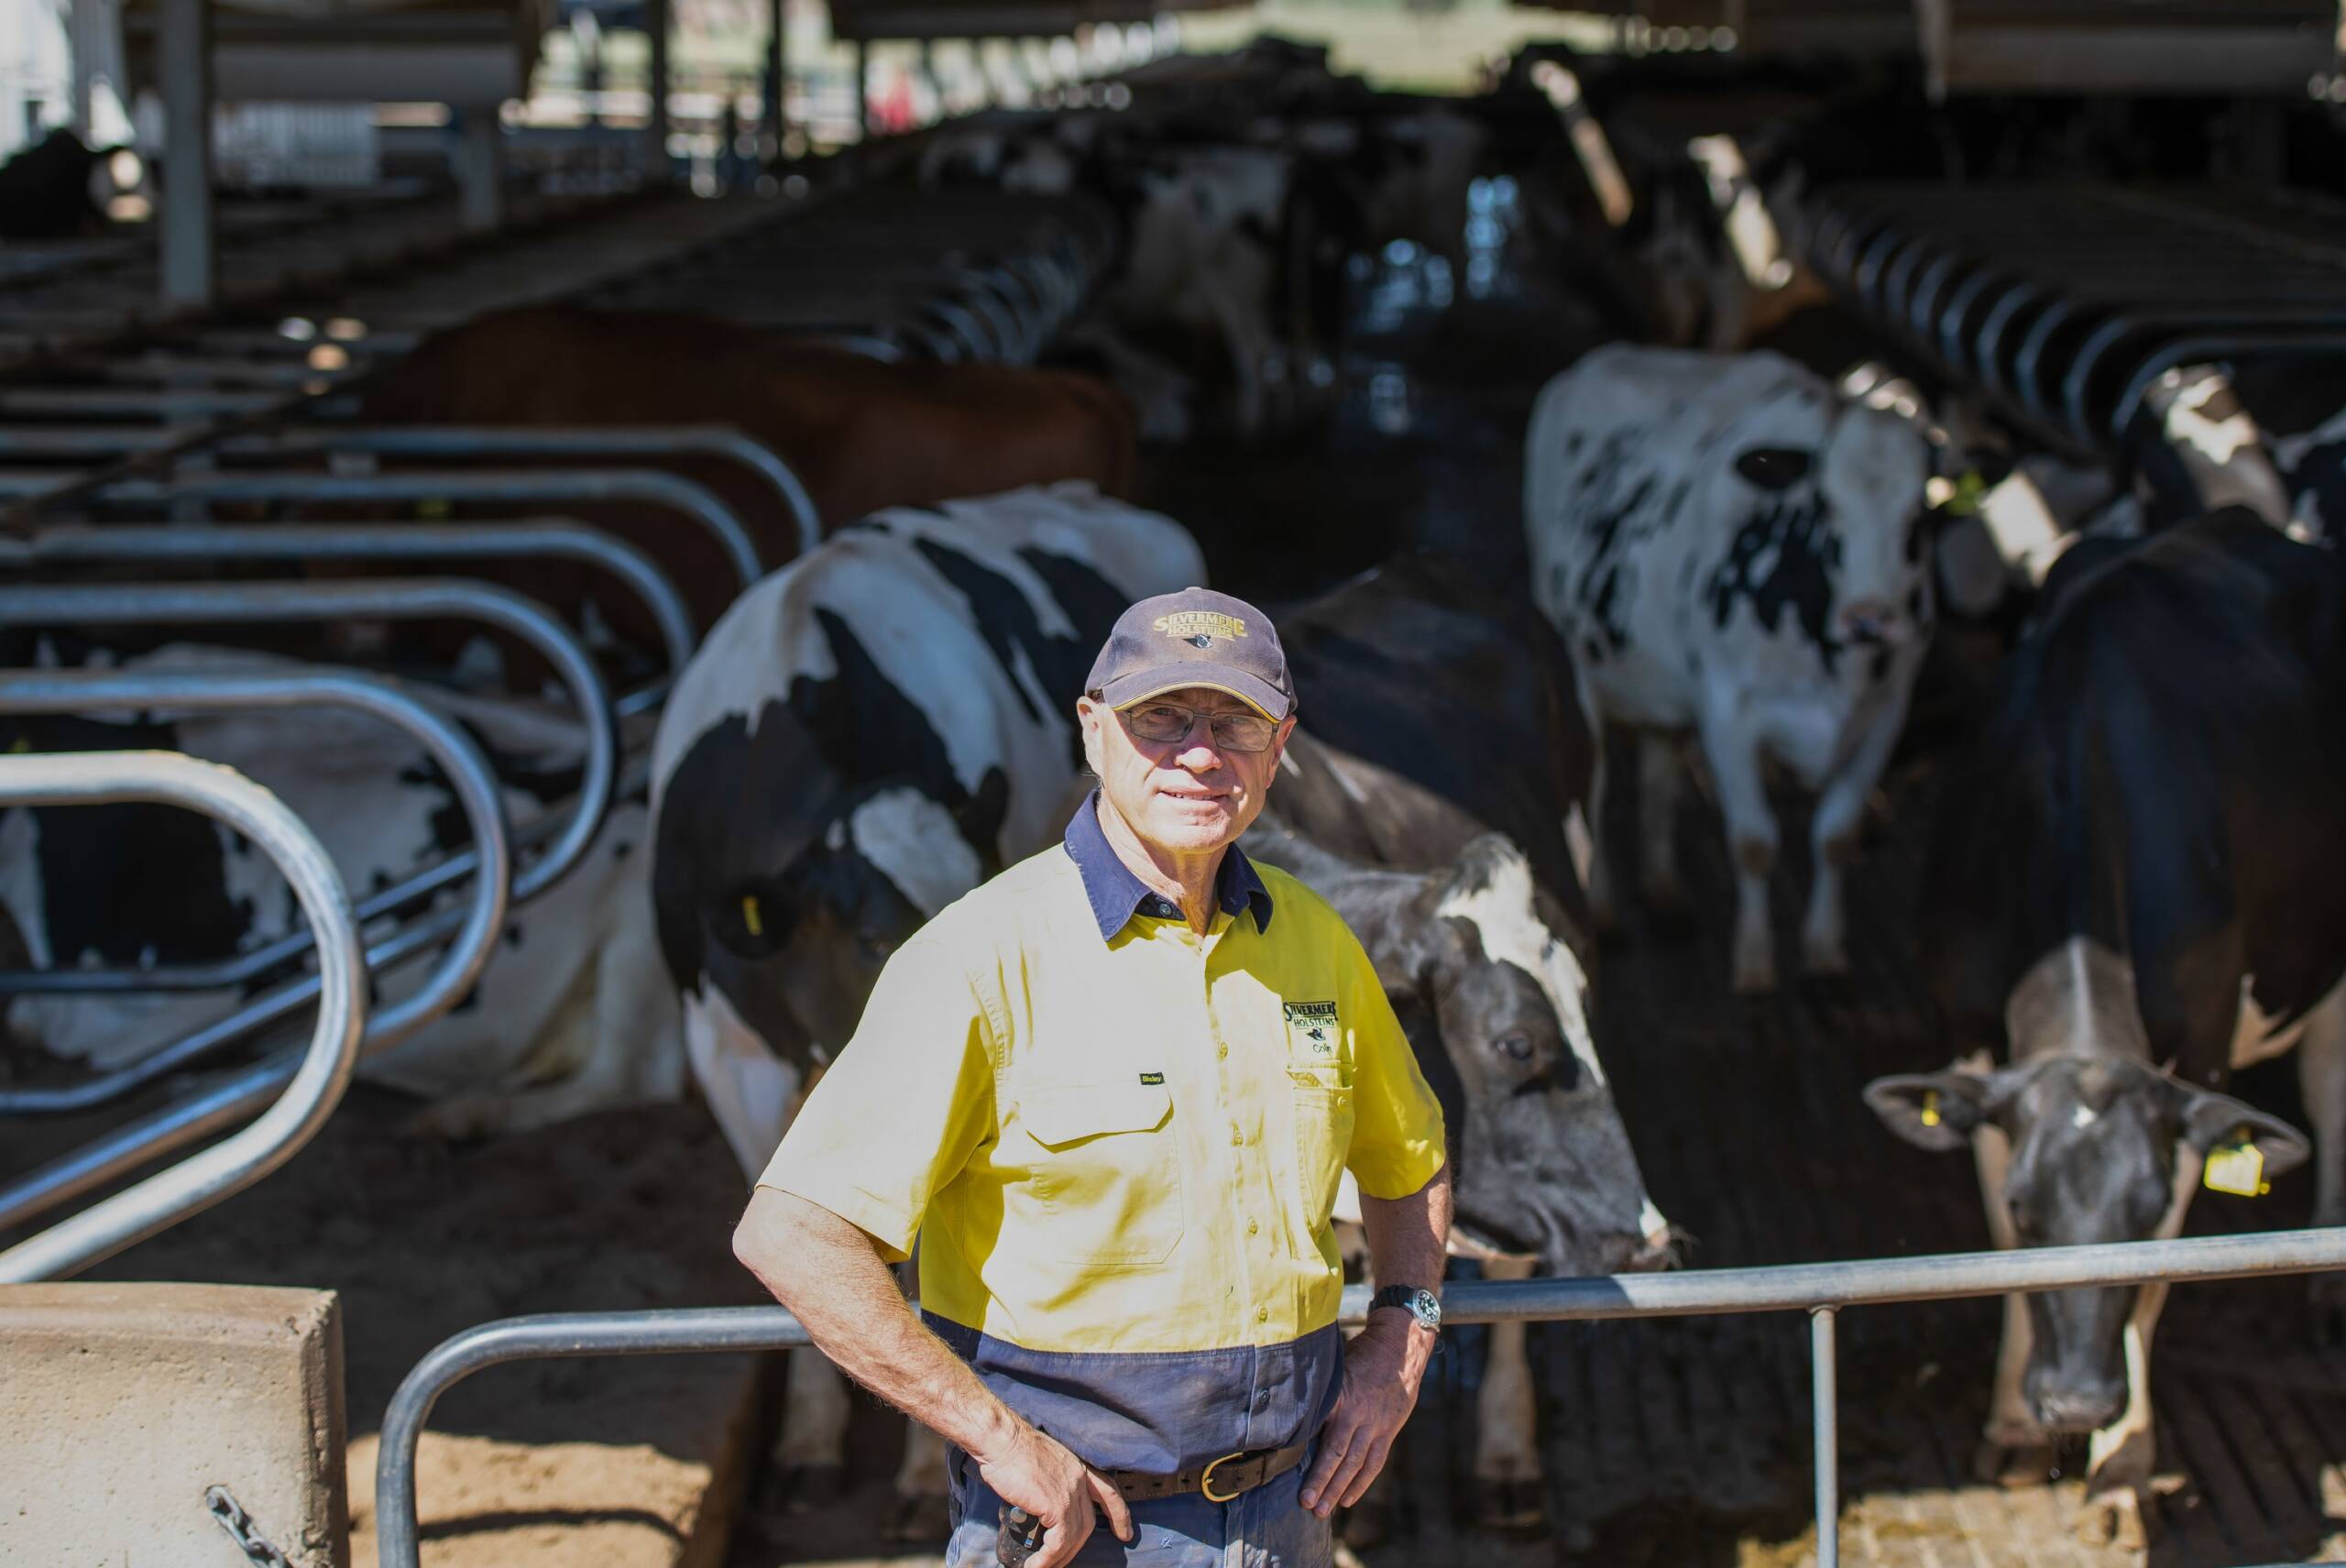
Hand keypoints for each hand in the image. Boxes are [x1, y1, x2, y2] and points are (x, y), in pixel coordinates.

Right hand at [973, 1422, 1133, 1567]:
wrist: (1001, 1439)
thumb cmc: (1010, 1447)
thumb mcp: (1040, 1461)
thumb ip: (1048, 1480)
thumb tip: (1039, 1502)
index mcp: (1076, 1466)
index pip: (1107, 1491)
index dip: (1118, 1513)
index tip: (1124, 1532)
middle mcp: (1078, 1478)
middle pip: (1088, 1522)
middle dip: (1078, 1547)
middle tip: (1063, 1562)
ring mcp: (1069, 1493)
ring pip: (1074, 1537)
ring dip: (1059, 1558)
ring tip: (1042, 1567)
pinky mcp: (1056, 1506)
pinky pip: (1058, 1543)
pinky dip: (1048, 1559)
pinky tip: (1035, 1565)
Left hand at [1298, 1314, 1430, 1518]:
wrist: (1400, 1348)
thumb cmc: (1359, 1355)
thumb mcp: (1333, 1367)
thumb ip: (1317, 1392)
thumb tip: (1286, 1409)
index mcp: (1337, 1395)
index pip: (1316, 1429)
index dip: (1302, 1453)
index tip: (1286, 1470)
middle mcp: (1356, 1412)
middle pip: (1336, 1453)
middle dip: (1320, 1481)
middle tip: (1306, 1504)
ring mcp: (1374, 1424)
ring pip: (1355, 1463)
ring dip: (1338, 1489)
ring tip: (1322, 1510)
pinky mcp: (1388, 1431)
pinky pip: (1374, 1462)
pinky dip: (1360, 1483)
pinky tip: (1347, 1499)